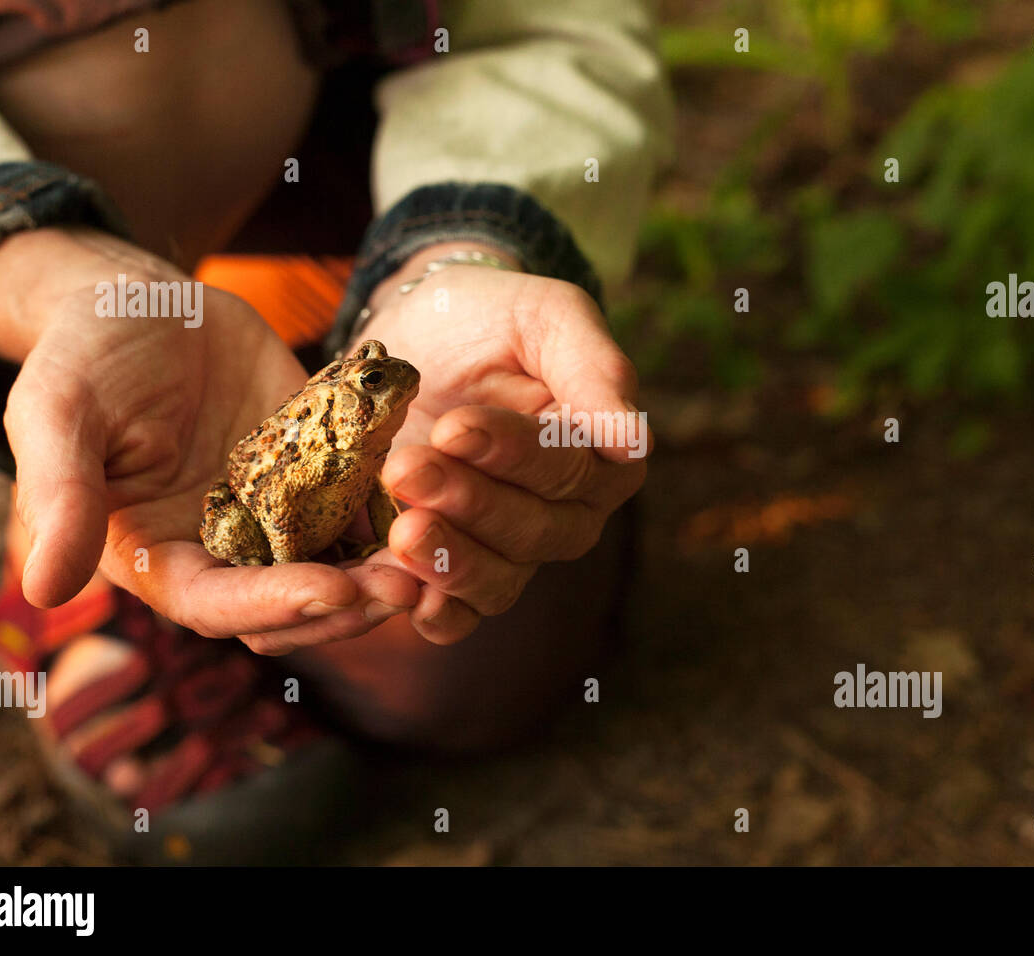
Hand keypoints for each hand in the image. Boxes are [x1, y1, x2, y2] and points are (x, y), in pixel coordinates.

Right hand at [0, 227, 419, 646]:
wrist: (146, 300)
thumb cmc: (87, 353)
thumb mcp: (61, 412)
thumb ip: (61, 496)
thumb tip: (44, 590)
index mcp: (157, 556)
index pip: (218, 604)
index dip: (276, 605)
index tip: (336, 590)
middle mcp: (224, 549)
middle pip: (292, 604)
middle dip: (349, 603)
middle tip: (408, 585)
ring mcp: (278, 516)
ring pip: (340, 564)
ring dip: (388, 569)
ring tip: (444, 552)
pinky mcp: (319, 477)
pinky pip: (364, 506)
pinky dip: (401, 513)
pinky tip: (448, 501)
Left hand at [353, 242, 650, 644]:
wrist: (421, 338)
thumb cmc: (492, 316)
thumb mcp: (545, 314)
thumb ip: (594, 365)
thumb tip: (633, 440)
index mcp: (601, 453)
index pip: (569, 467)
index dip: (514, 455)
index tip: (455, 427)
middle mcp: (566, 512)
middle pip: (536, 531)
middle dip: (470, 503)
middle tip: (406, 468)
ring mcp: (511, 549)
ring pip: (499, 580)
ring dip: (450, 562)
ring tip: (400, 531)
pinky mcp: (455, 569)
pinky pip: (459, 614)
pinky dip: (436, 613)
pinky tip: (403, 596)